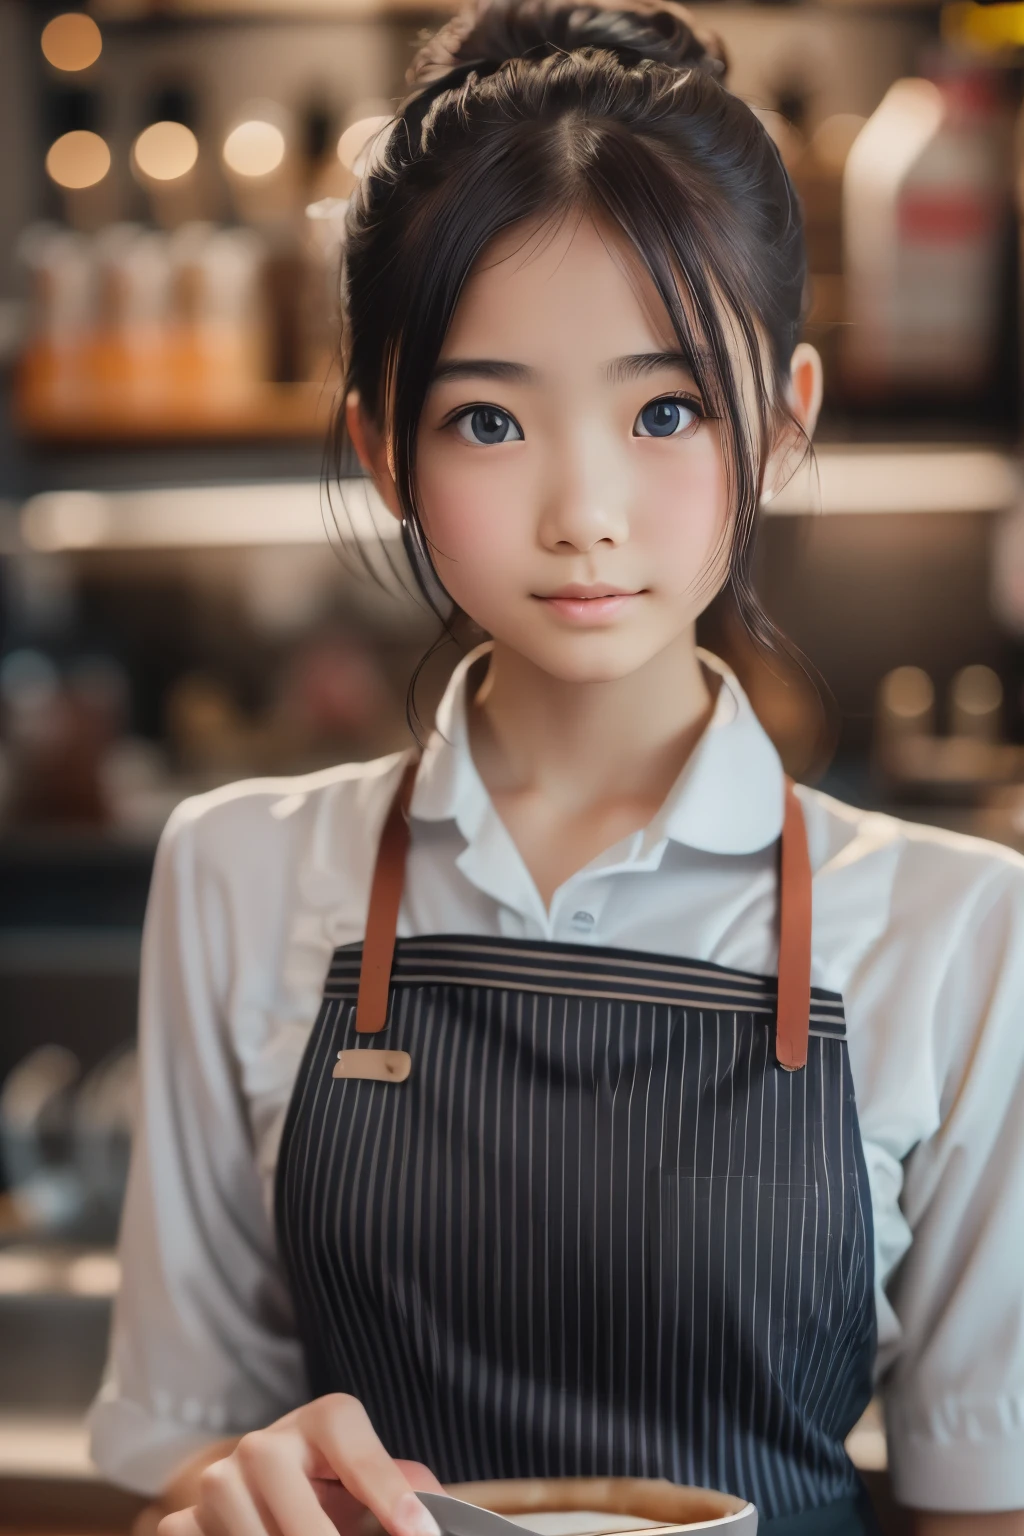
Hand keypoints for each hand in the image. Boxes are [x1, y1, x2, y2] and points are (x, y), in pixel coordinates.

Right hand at [157, 1395, 445, 1535]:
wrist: (260, 1490)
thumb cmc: (334, 1488)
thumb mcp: (370, 1480)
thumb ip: (406, 1489)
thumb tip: (433, 1520)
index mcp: (325, 1422)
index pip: (357, 1453)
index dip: (388, 1495)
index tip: (418, 1534)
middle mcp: (265, 1444)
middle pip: (305, 1523)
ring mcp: (219, 1483)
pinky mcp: (184, 1522)